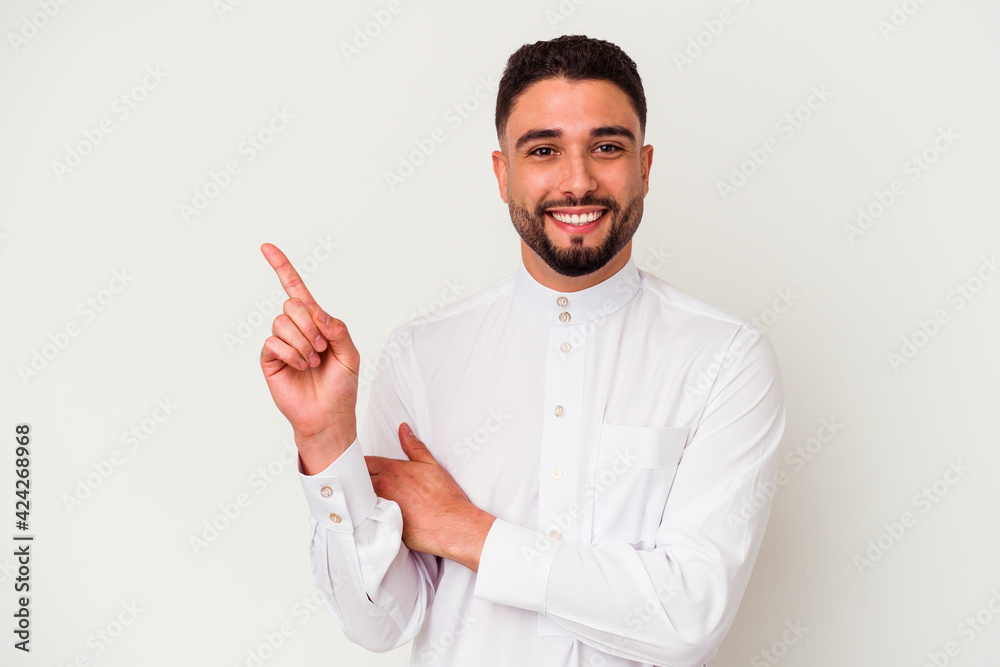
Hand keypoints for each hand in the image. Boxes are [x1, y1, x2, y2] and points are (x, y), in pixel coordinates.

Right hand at [259, 243, 359, 471]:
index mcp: (316, 322)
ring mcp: (281, 343)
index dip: (282, 267)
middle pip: (292, 304)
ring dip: (303, 343)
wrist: (329, 416)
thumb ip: (338, 329)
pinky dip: (291, 354)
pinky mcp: (270, 359)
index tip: (266, 247)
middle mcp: (295, 329)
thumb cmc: (342, 386)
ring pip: (282, 323)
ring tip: (312, 362)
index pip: (296, 289)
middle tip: (322, 348)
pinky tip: (300, 367)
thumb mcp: (351, 354)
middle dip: (311, 326)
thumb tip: (317, 312)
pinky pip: (273, 342)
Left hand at [366, 423, 495, 571]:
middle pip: (357, 479)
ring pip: (358, 499)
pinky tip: (372, 517)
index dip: (362, 464)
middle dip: (358, 480)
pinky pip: (365, 517)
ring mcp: (380, 505)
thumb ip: (414, 446)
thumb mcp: (431, 465)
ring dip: (360, 498)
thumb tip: (404, 430)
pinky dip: (366, 516)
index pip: (364, 461)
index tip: (365, 468)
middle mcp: (382, 486)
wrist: (451, 524)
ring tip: (366, 501)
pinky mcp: (381, 524)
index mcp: (392, 469)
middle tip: (363, 484)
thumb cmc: (444, 498)